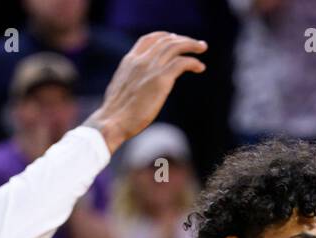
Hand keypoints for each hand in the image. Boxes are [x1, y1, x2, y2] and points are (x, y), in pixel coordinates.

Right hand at [85, 33, 206, 152]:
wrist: (113, 122)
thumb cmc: (115, 114)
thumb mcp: (120, 89)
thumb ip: (130, 80)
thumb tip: (136, 86)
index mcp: (129, 61)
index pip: (149, 39)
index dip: (164, 36)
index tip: (174, 39)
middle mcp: (140, 60)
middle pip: (165, 40)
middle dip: (182, 39)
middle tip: (196, 44)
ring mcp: (151, 68)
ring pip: (175, 46)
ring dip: (191, 45)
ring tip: (202, 48)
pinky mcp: (160, 80)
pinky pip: (182, 63)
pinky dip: (193, 62)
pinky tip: (200, 67)